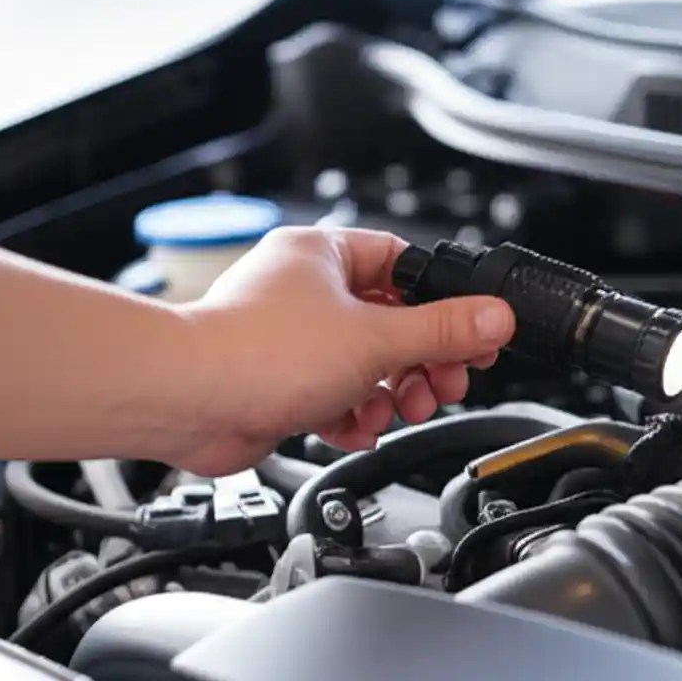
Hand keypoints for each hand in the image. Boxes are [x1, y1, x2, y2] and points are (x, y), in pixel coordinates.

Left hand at [169, 227, 514, 474]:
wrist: (186, 401)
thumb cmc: (257, 352)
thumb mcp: (375, 338)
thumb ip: (441, 330)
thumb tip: (495, 316)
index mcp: (325, 255)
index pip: (403, 265)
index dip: (443, 302)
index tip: (472, 333)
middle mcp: (305, 291)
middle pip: (389, 321)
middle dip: (419, 360)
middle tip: (444, 381)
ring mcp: (289, 339)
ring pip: (363, 364)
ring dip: (389, 394)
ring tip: (399, 410)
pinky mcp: (278, 383)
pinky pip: (334, 396)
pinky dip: (351, 415)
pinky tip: (355, 427)